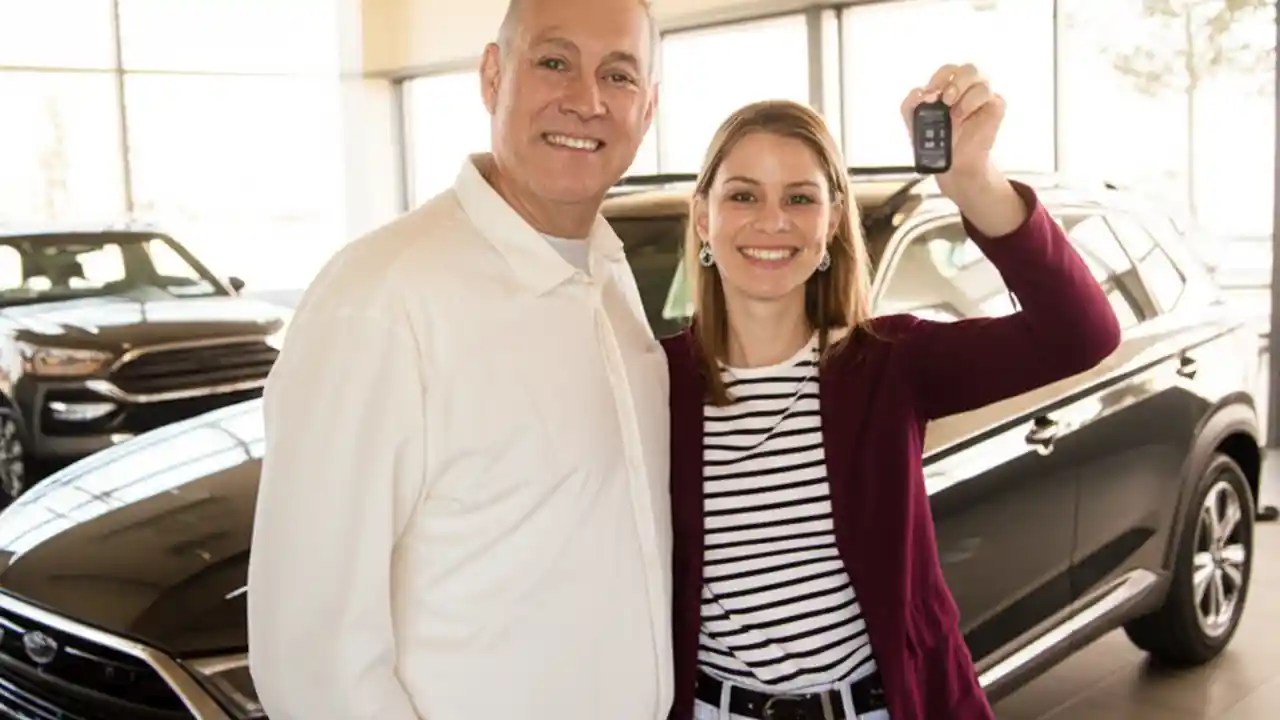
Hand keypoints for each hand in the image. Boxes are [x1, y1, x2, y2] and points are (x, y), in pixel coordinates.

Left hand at [900, 63, 1004, 195]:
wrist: (952, 163)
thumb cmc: (936, 139)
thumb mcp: (913, 120)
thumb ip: (911, 103)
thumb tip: (921, 92)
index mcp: (949, 86)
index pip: (948, 71)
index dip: (939, 78)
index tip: (931, 94)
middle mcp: (967, 88)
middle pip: (968, 69)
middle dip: (956, 82)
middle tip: (946, 100)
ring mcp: (982, 97)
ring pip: (981, 80)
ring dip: (965, 96)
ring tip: (956, 114)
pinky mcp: (995, 107)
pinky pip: (990, 95)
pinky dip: (975, 103)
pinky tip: (966, 116)